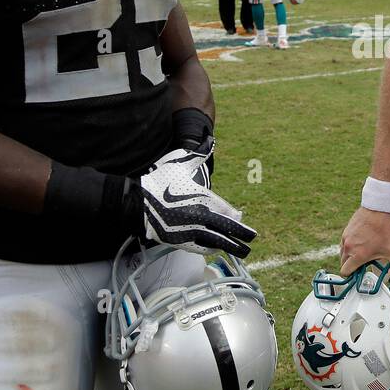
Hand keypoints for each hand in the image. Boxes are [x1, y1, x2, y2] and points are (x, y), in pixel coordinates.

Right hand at [140, 142, 255, 257]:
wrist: (138, 201)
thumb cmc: (160, 180)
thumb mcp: (181, 163)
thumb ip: (199, 154)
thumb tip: (210, 139)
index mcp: (204, 198)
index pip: (228, 211)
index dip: (236, 216)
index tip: (241, 217)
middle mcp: (201, 216)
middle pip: (228, 228)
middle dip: (241, 234)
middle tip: (251, 238)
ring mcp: (192, 230)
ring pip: (218, 241)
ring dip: (231, 246)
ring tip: (242, 250)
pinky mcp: (182, 241)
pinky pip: (202, 248)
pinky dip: (212, 249)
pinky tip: (217, 249)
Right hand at [339, 207, 389, 275]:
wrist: (377, 209)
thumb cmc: (384, 229)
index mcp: (358, 255)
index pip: (345, 272)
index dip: (352, 275)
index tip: (360, 272)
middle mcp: (348, 248)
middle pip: (343, 264)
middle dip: (352, 266)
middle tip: (363, 262)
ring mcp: (345, 238)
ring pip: (343, 253)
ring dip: (350, 256)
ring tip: (363, 251)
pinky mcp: (345, 231)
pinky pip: (344, 243)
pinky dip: (350, 246)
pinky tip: (362, 241)